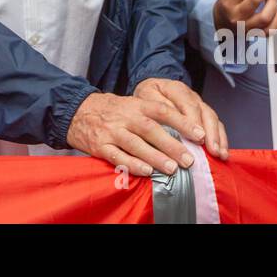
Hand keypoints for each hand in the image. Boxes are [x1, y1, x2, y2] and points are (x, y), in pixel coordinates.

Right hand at [66, 91, 199, 177]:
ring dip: (155, 157)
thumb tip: (182, 132)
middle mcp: (125, 117)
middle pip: (151, 129)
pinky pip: (117, 156)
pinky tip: (147, 172)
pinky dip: (132, 164)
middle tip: (190, 160)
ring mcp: (111, 131)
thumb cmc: (111, 110)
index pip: (162, 111)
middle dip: (172, 145)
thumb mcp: (131, 104)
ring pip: (136, 144)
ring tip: (172, 169)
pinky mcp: (100, 146)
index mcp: (136, 104)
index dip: (182, 122)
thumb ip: (152, 115)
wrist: (76, 110)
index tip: (200, 134)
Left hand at [133, 77, 228, 159]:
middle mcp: (191, 95)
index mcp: (176, 89)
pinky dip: (221, 139)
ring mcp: (199, 104)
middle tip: (212, 150)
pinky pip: (217, 125)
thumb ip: (157, 106)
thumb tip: (172, 121)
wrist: (151, 92)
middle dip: (210, 133)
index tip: (198, 139)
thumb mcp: (145, 97)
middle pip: (204, 112)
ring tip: (219, 154)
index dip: (194, 123)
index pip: (188, 105)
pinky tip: (222, 153)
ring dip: (218, 137)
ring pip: (213, 119)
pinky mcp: (204, 114)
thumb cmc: (147, 98)